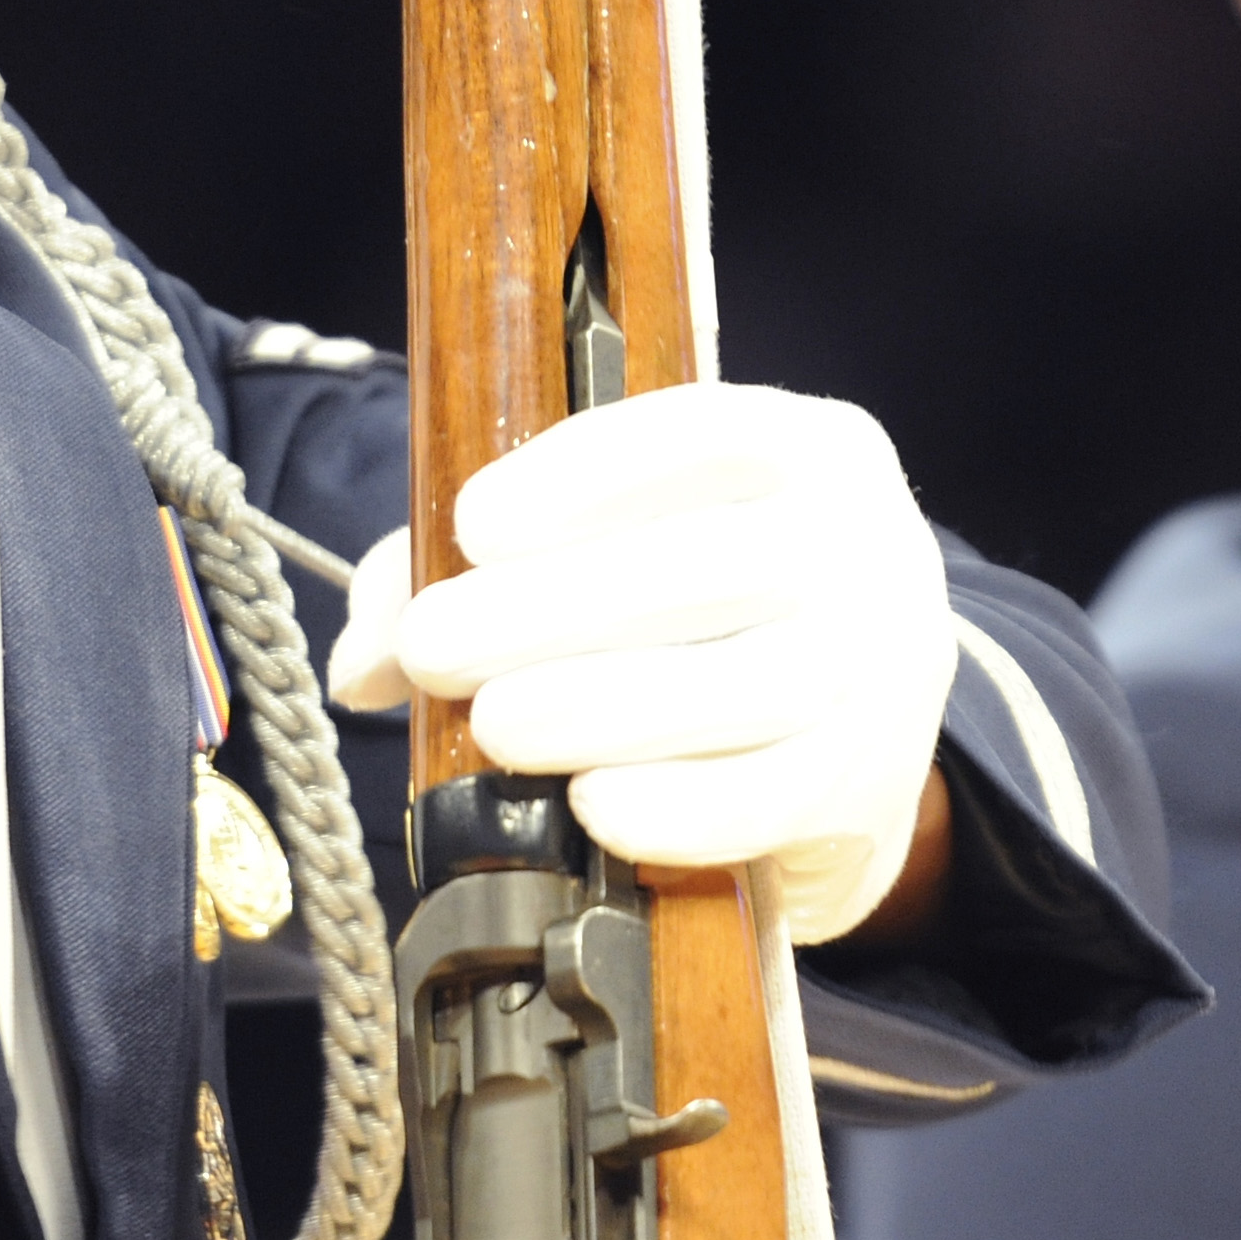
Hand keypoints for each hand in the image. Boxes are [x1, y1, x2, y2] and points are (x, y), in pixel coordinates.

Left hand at [319, 384, 954, 944]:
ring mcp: (883, 666)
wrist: (849, 727)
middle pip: (714, 566)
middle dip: (553, 608)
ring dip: (605, 707)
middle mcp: (866, 544)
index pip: (707, 432)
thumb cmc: (704, 612)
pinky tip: (591, 805)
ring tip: (496, 725)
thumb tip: (357, 660)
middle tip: (431, 645)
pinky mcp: (867, 782)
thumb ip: (484, 571)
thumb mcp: (620, 547)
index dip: (585, 474)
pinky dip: (677, 807)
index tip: (473, 524)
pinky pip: (774, 798)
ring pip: (751, 685)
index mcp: (809, 448)